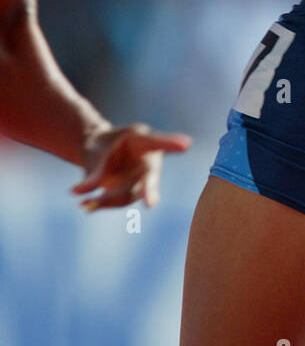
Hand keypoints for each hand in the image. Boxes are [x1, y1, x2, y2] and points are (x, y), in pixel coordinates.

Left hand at [70, 123, 192, 210]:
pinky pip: (122, 201)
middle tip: (151, 204)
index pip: (157, 141)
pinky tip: (87, 206)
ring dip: (108, 201)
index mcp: (140, 139)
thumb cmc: (100, 145)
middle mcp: (148, 158)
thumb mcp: (93, 152)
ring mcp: (144, 176)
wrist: (100, 153)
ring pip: (131, 194)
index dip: (172, 144)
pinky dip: (104, 204)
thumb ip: (91, 171)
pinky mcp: (136, 190)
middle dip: (149, 190)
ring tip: (86, 204)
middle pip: (149, 176)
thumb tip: (79, 192)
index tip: (185, 144)